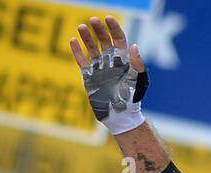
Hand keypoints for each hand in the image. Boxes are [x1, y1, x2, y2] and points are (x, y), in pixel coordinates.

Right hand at [70, 16, 148, 134]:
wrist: (120, 116)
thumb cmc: (131, 99)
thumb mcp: (137, 81)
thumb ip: (137, 64)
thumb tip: (135, 46)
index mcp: (124, 61)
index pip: (118, 39)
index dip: (113, 28)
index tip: (108, 18)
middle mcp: (111, 62)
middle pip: (104, 40)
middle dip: (99, 29)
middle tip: (93, 20)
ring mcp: (99, 68)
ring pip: (92, 48)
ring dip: (86, 37)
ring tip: (81, 27)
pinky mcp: (89, 77)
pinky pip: (82, 61)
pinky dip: (77, 51)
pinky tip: (73, 40)